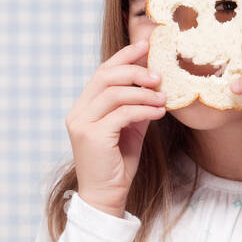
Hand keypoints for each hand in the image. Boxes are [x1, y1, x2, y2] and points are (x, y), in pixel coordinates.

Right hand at [66, 40, 166, 216]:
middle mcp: (78, 112)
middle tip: (159, 74)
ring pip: (114, 93)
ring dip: (143, 92)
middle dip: (134, 70)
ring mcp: (82, 124)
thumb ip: (135, 106)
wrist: (106, 196)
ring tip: (163, 97)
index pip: (102, 72)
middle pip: (105, 76)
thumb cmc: (117, 164)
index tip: (145, 45)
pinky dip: (143, 110)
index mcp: (84, 107)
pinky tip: (159, 112)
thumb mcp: (129, 129)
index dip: (123, 56)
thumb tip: (154, 84)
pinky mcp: (92, 136)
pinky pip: (122, 114)